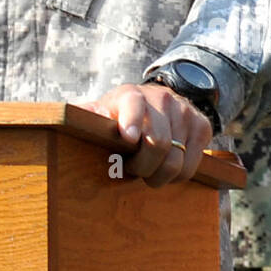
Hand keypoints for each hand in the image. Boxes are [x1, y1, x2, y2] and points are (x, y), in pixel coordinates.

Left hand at [82, 82, 212, 186]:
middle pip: (158, 144)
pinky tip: (166, 165)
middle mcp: (161, 99)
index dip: (131, 121)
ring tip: (148, 170)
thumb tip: (67, 116)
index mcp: (130, 95)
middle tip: (131, 170)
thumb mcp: (100, 113)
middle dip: (143, 167)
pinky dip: (178, 174)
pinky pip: (192, 164)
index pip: (132, 104)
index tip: (128, 139)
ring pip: (176, 159)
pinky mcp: (202, 125)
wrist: (158, 101)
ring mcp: (184, 111)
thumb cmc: (120, 115)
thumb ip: (84, 116)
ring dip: (159, 174)